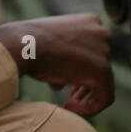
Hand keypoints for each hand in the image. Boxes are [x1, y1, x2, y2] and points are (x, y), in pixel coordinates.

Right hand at [0, 14, 114, 116]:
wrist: (25, 44)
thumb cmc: (29, 43)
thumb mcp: (48, 45)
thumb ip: (61, 59)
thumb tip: (62, 82)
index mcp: (90, 22)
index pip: (94, 53)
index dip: (80, 71)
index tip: (65, 84)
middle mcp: (102, 34)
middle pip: (100, 67)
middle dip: (83, 86)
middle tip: (68, 99)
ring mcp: (104, 51)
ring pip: (103, 82)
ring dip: (85, 98)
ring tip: (67, 106)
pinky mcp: (102, 71)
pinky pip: (105, 97)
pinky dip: (90, 108)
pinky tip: (70, 109)